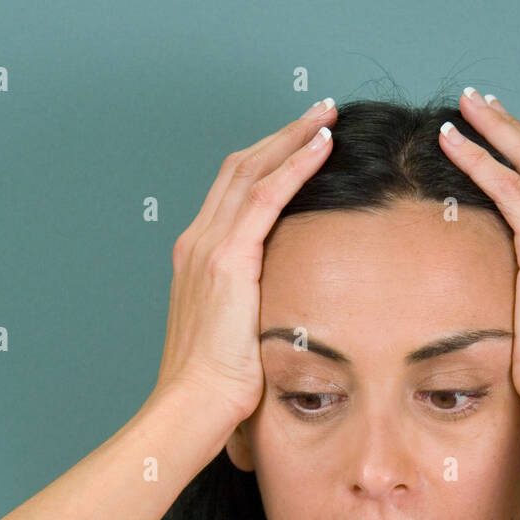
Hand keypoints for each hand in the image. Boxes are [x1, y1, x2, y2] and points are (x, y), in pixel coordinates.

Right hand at [153, 98, 336, 432]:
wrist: (192, 405)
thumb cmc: (215, 388)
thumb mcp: (236, 338)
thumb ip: (254, 311)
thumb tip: (286, 316)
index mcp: (197, 258)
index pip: (232, 191)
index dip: (266, 161)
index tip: (299, 144)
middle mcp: (197, 243)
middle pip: (240, 167)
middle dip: (281, 135)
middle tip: (319, 114)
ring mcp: (208, 247)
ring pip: (253, 169)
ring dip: (293, 137)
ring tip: (327, 117)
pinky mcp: (228, 259)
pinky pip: (267, 195)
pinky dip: (296, 164)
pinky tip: (323, 147)